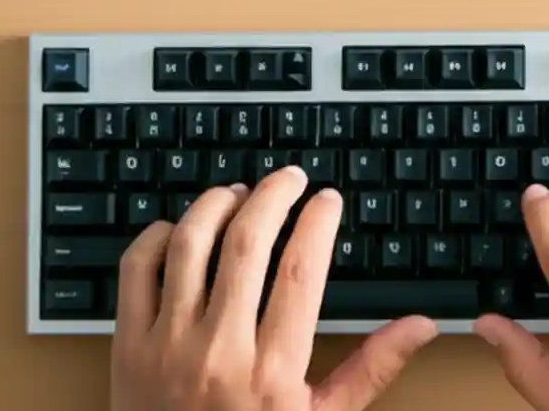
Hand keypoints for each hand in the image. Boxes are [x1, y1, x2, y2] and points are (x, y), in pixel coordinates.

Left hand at [110, 167, 437, 410]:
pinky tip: (181, 228)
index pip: (300, 271)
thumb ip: (371, 368)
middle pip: (246, 243)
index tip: (327, 201)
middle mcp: (218, 351)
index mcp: (272, 372)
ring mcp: (166, 345)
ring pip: (189, 245)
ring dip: (217, 204)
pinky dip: (157, 236)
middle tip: (290, 178)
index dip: (317, 223)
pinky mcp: (127, 346)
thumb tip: (421, 326)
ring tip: (239, 193)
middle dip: (274, 196)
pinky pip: (136, 269)